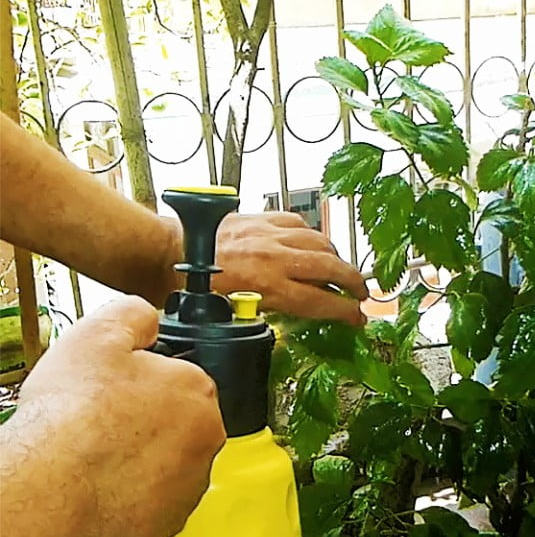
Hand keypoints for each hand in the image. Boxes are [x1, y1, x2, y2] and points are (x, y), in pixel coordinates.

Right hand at [18, 296, 225, 536]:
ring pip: (165, 466)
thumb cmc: (72, 418)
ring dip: (138, 461)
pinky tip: (97, 489)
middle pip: (176, 424)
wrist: (50, 492)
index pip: (180, 379)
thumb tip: (147, 315)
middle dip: (144, 422)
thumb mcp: (98, 334)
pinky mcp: (167, 526)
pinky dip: (129, 499)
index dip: (142, 382)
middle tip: (100, 424)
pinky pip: (150, 505)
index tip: (115, 390)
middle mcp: (206, 442)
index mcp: (198, 393)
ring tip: (94, 458)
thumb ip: (133, 315)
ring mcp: (189, 488)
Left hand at [210, 212, 368, 325]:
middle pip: (330, 267)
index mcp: (268, 288)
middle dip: (353, 282)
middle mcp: (275, 260)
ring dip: (336, 256)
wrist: (169, 252)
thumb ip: (271, 310)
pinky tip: (311, 244)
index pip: (321, 301)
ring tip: (340, 269)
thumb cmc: (195, 289)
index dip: (346, 311)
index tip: (358, 318)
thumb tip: (299, 313)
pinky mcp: (262, 218)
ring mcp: (270, 235)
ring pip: (319, 241)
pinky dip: (311, 235)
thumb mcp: (234, 312)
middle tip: (362, 293)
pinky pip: (298, 223)